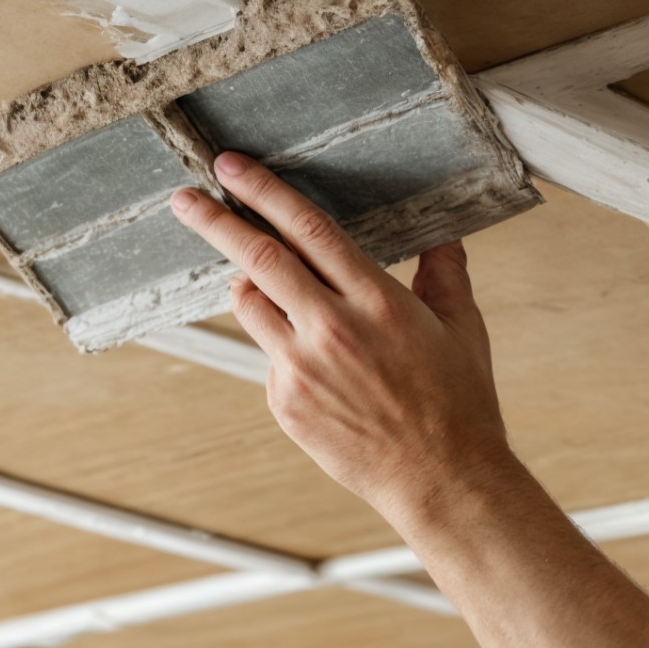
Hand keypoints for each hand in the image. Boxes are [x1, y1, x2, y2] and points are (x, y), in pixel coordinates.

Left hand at [170, 152, 517, 518]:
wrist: (442, 479)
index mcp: (376, 300)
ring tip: (255, 279)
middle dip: (214, 221)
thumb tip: (443, 238)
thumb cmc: (460, 405)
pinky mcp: (287, 404)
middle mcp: (332, 328)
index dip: (264, 191)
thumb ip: (445, 276)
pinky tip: (316, 363)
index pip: (308, 229)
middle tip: (184, 198)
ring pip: (249, 305)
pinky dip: (280, 344)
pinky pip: (269, 357)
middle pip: (258, 258)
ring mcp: (303, 369)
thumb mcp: (464, 330)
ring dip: (245, 283)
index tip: (231, 168)